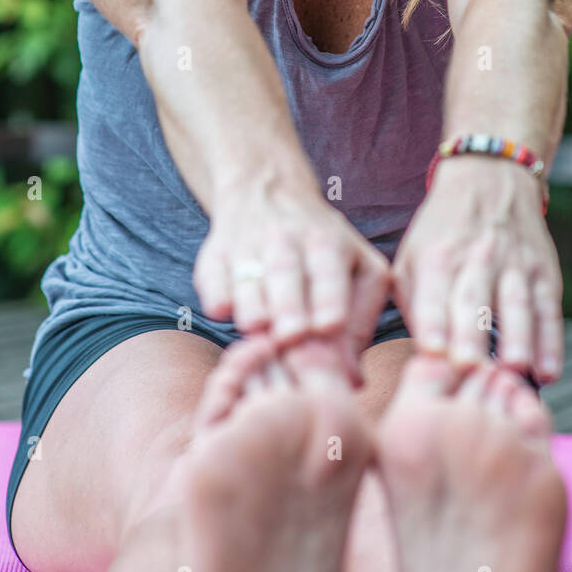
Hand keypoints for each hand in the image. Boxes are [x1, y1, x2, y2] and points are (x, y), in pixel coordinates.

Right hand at [194, 193, 391, 381]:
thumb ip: (360, 321)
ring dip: (252, 303)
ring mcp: (248, 245)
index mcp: (328, 243)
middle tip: (291, 336)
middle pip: (286, 273)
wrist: (268, 190)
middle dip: (288, 305)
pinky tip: (222, 309)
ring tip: (257, 328)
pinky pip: (212, 274)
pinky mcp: (215, 254)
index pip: (329, 271)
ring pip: (248, 276)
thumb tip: (351, 381)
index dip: (329, 298)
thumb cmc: (325, 247)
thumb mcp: (359, 267)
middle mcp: (288, 240)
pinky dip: (215, 291)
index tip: (330, 326)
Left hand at [392, 156, 563, 384]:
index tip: (431, 352)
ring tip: (515, 370)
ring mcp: (514, 265)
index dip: (431, 324)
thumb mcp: (413, 255)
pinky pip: (548, 311)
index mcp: (437, 258)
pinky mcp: (544, 273)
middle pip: (474, 302)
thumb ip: (413, 303)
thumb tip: (424, 355)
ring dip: (517, 340)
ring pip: (516, 306)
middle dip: (471, 336)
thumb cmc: (443, 233)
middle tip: (469, 368)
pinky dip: (551, 343)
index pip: (433, 295)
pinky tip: (548, 371)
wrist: (489, 178)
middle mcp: (476, 259)